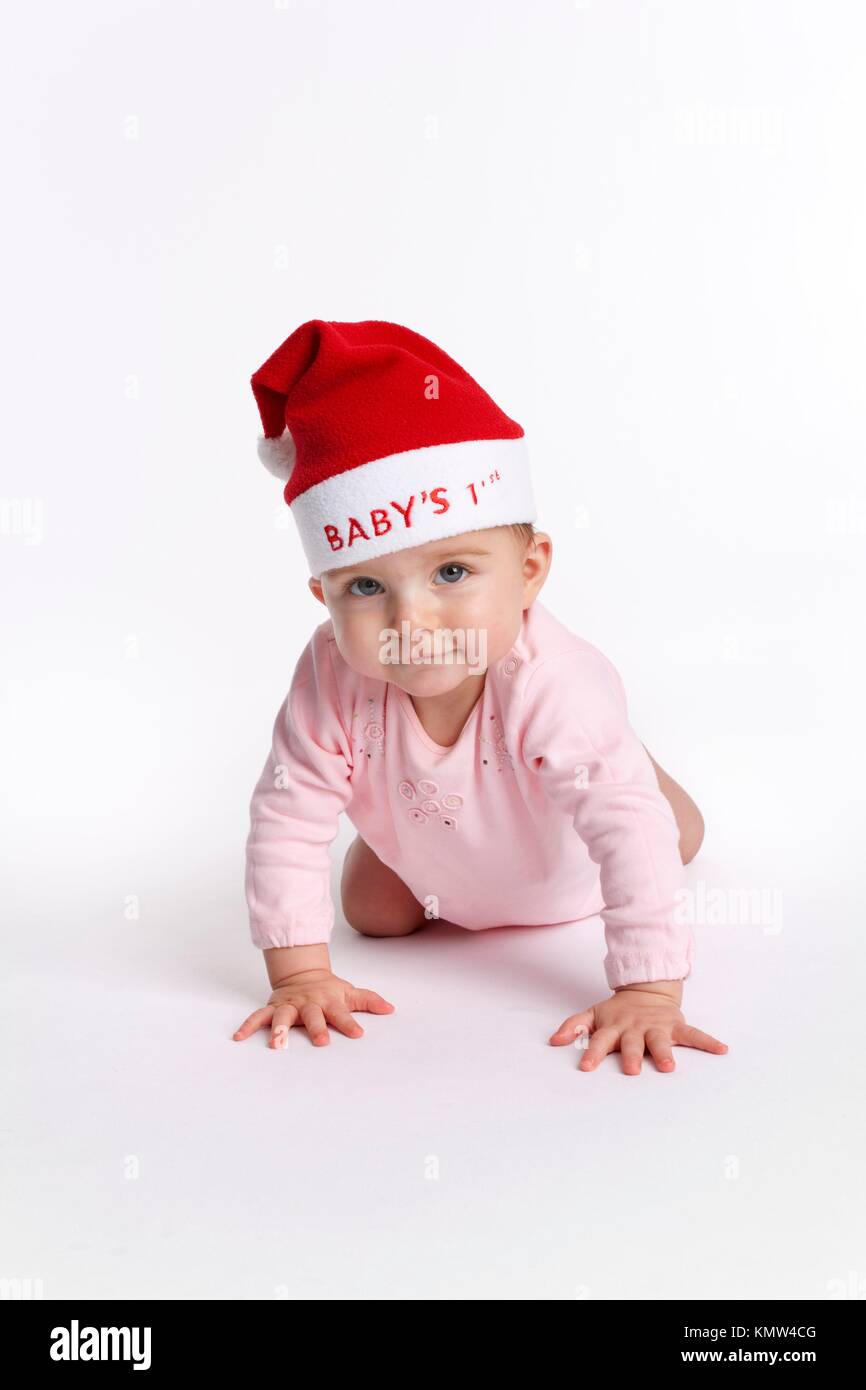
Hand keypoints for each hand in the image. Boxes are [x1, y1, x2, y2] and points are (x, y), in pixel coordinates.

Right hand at [233, 969, 394, 1048]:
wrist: (302, 973)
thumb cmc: (329, 989)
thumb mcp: (349, 992)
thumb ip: (369, 1000)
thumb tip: (391, 1009)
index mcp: (328, 1000)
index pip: (342, 1013)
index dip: (350, 1023)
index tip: (358, 1034)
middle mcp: (308, 1003)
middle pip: (313, 1015)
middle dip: (316, 1028)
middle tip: (321, 1041)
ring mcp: (289, 1005)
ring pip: (282, 1016)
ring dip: (279, 1030)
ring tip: (275, 1045)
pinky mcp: (273, 1007)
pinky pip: (258, 1017)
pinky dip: (248, 1026)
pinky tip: (239, 1037)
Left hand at [549, 982, 727, 1074]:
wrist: (646, 990)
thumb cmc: (617, 1011)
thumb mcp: (593, 1014)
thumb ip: (574, 1026)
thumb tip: (553, 1040)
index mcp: (614, 1027)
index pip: (600, 1040)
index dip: (593, 1053)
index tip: (586, 1067)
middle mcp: (635, 1028)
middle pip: (632, 1044)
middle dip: (631, 1056)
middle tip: (631, 1070)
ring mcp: (657, 1026)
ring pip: (660, 1041)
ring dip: (664, 1052)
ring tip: (669, 1066)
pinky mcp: (675, 1025)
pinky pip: (693, 1034)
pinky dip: (707, 1042)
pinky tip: (721, 1050)